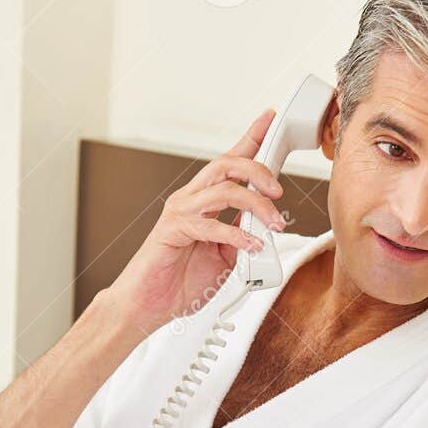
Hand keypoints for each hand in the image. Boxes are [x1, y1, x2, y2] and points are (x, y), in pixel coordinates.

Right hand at [103, 111, 286, 335]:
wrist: (148, 306)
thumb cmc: (178, 282)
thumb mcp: (223, 258)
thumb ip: (241, 237)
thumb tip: (265, 228)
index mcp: (203, 202)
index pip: (229, 161)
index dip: (250, 137)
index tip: (270, 120)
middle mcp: (190, 200)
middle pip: (227, 164)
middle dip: (258, 170)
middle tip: (278, 191)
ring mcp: (180, 213)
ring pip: (223, 190)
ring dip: (256, 205)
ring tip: (273, 225)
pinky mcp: (172, 230)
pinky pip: (210, 224)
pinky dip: (237, 234)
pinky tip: (252, 244)